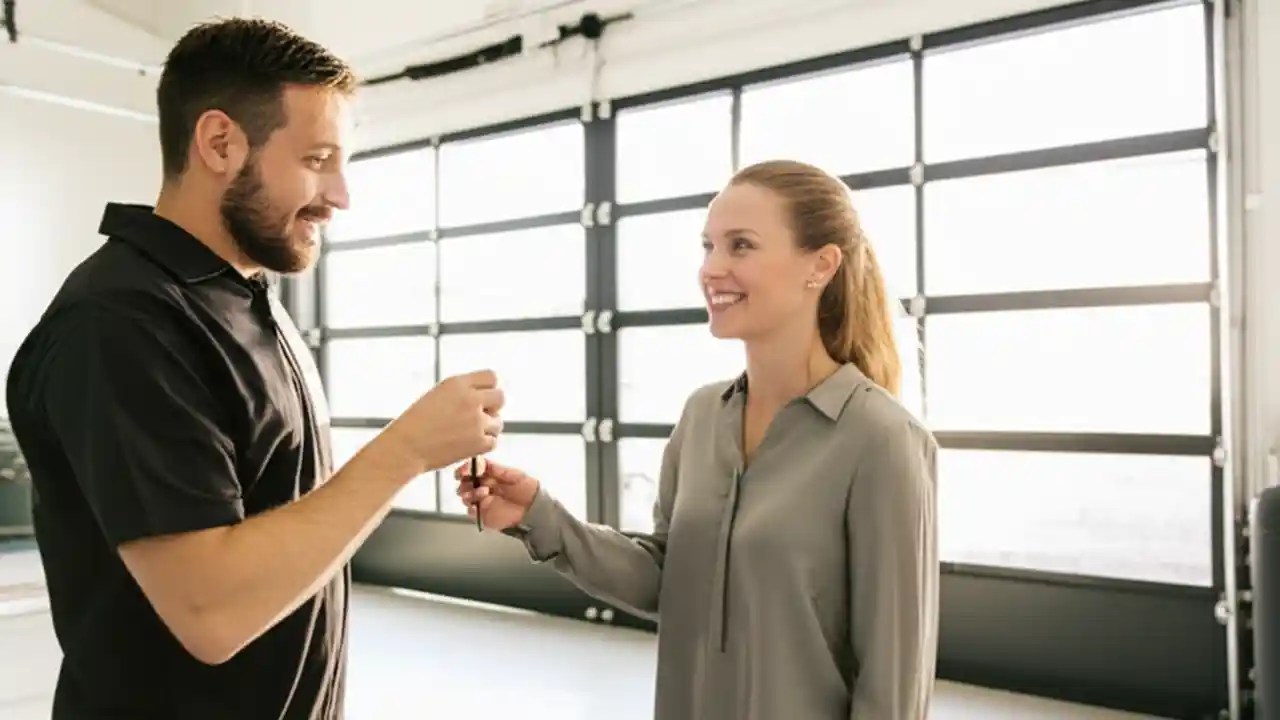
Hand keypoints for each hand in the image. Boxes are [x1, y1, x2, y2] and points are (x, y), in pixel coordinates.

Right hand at [380, 370, 503, 473]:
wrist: (405, 447)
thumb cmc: (416, 423)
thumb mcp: (437, 395)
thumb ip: (463, 392)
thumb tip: (487, 396)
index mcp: (458, 383)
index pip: (492, 377)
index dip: (489, 389)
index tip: (482, 399)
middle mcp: (470, 399)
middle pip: (501, 397)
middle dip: (493, 407)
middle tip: (479, 417)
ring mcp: (476, 421)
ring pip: (498, 422)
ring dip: (488, 428)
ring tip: (468, 434)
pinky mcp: (479, 442)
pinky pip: (493, 441)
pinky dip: (483, 445)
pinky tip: (468, 445)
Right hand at [455, 457, 538, 530]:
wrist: (535, 510)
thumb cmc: (528, 490)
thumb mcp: (515, 475)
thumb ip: (497, 469)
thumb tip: (480, 462)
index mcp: (491, 475)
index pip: (473, 470)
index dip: (466, 469)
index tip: (465, 470)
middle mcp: (484, 487)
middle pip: (465, 483)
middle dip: (464, 481)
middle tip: (469, 481)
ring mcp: (482, 501)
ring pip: (465, 496)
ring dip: (469, 493)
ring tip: (483, 492)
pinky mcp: (483, 515)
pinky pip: (470, 511)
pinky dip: (471, 507)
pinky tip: (479, 504)